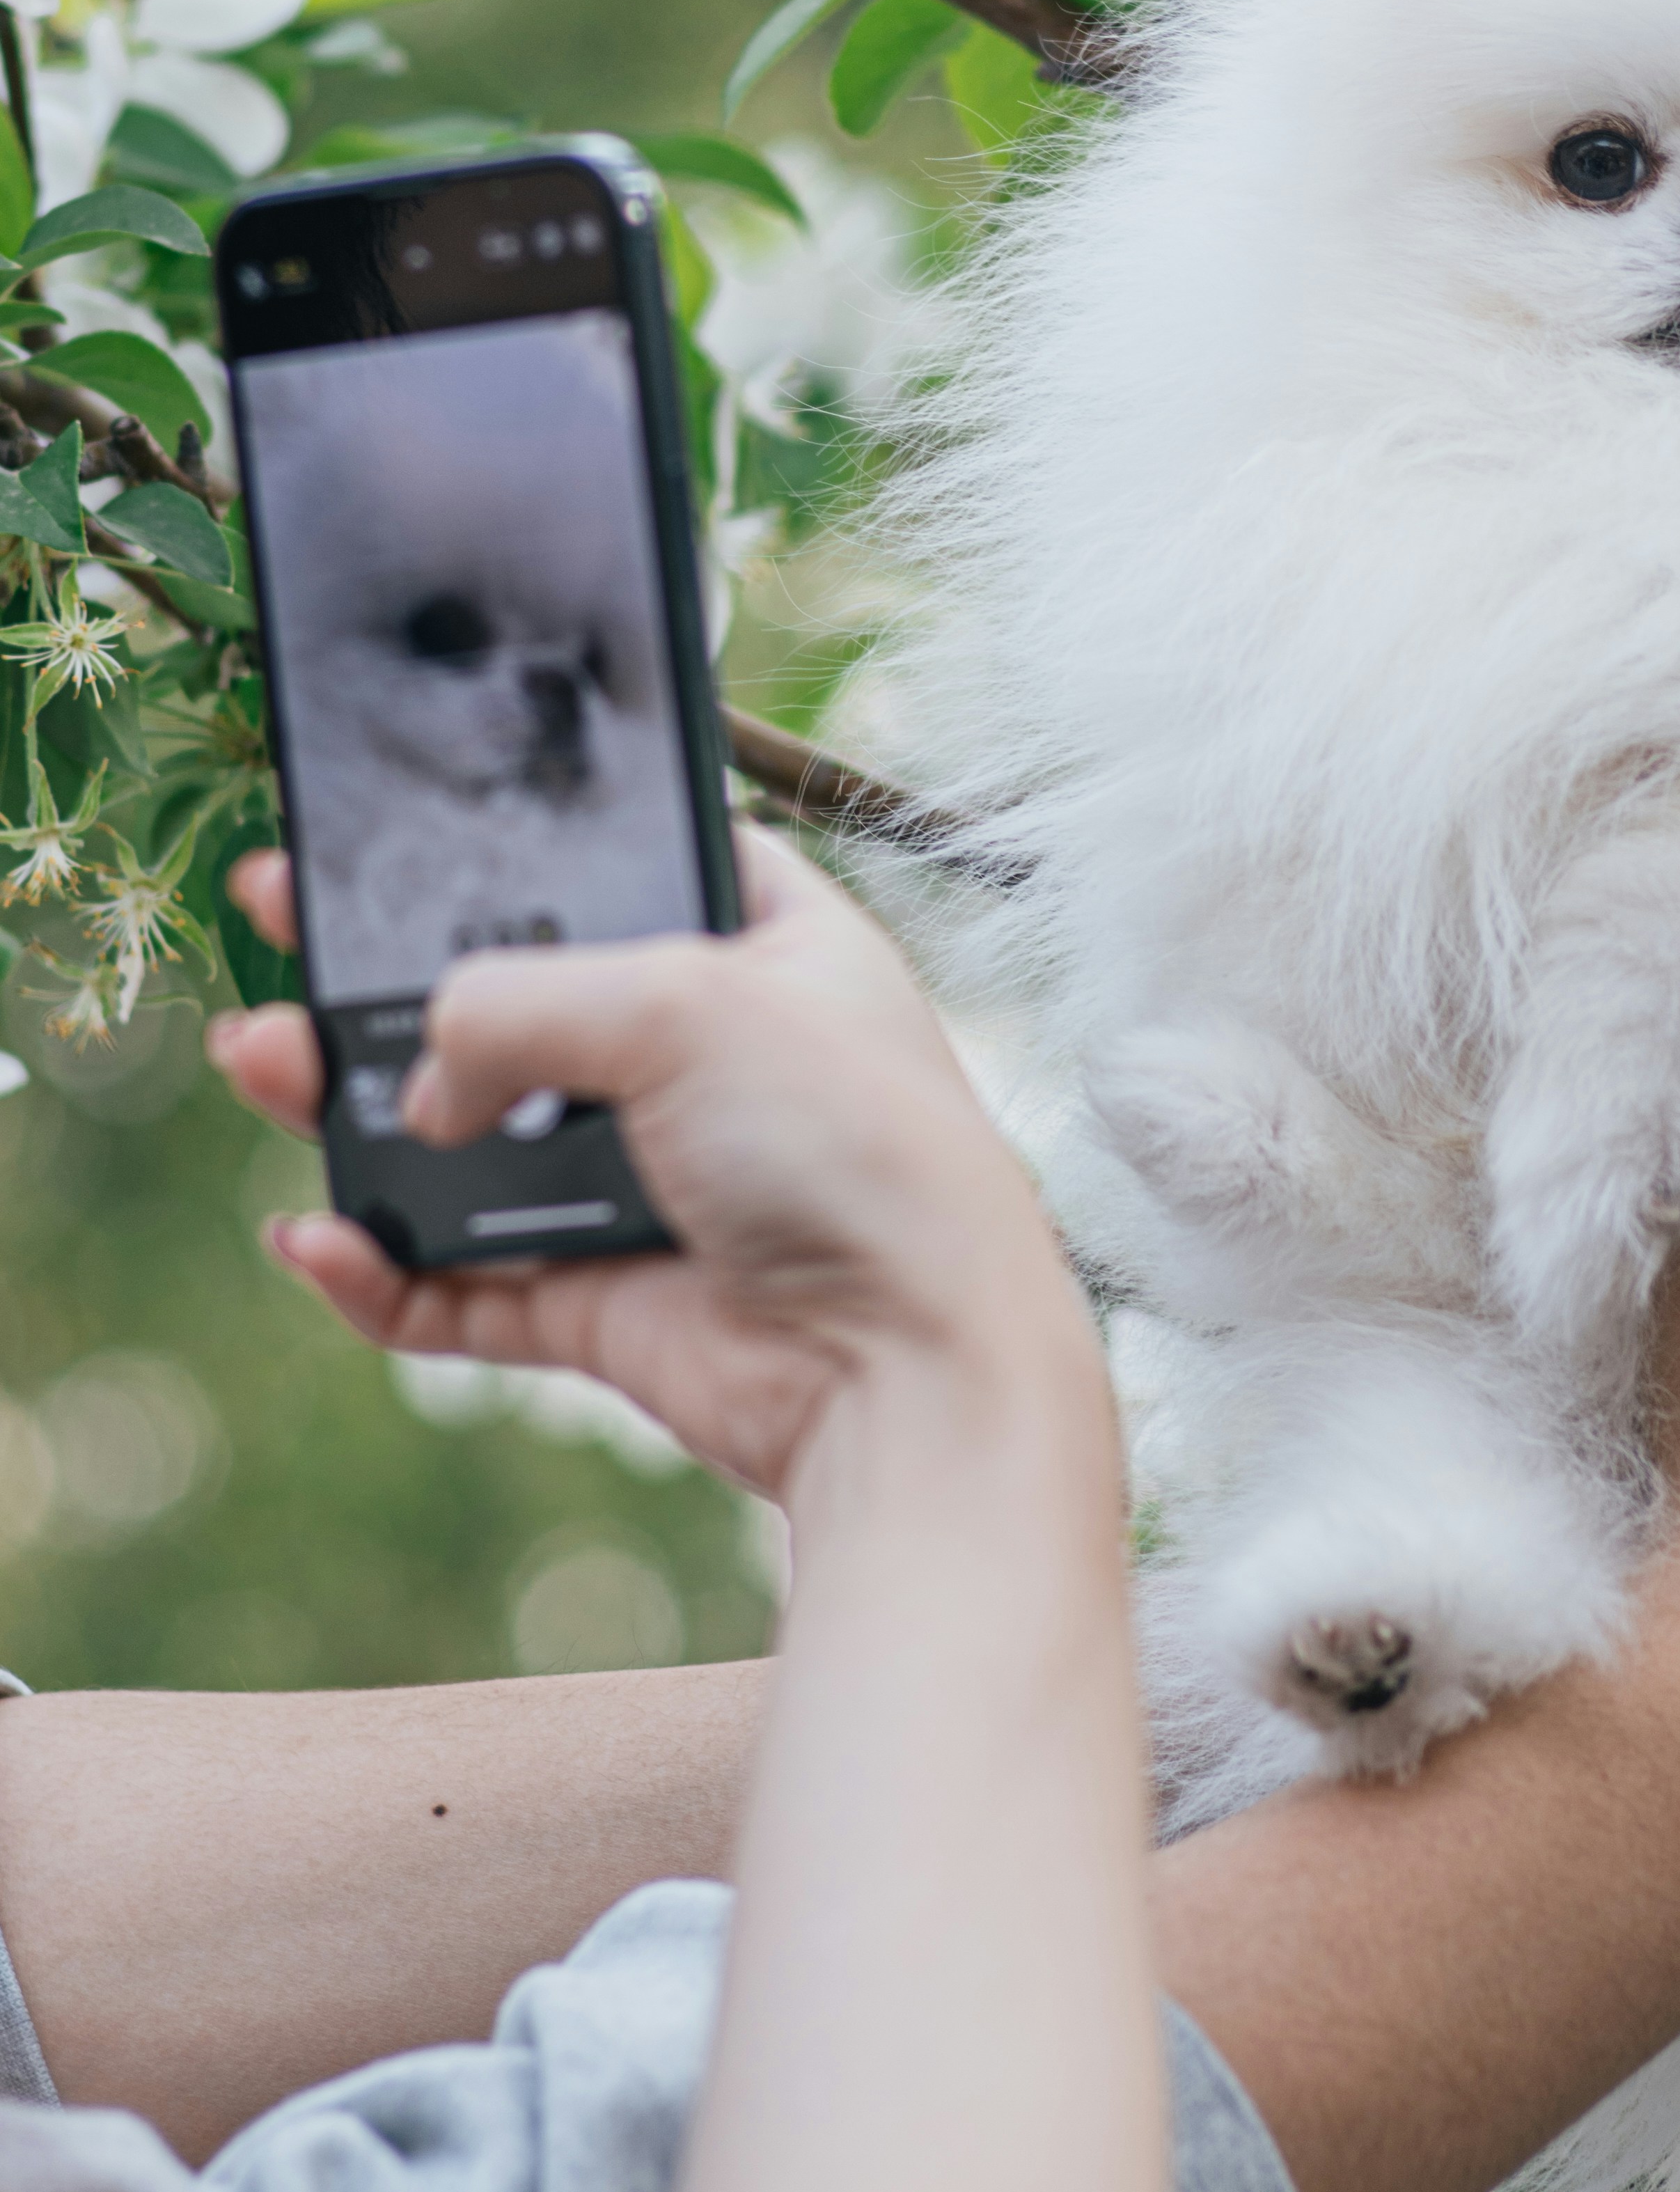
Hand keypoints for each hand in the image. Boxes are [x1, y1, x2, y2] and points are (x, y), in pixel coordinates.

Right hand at [209, 831, 1100, 1506]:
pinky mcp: (615, 1305)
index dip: (522, 847)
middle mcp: (713, 1064)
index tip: (400, 826)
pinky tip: (318, 1236)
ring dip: (357, 1112)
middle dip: (391, 980)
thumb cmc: (854, 1151)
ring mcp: (659, 1188)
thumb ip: (516, 1002)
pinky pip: (465, 1285)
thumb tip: (422, 1083)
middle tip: (282, 925)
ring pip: (470, 1144)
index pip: (632, 870)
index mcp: (768, 952)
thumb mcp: (682, 1001)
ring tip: (257, 1061)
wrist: (911, 1365)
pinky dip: (383, 1270)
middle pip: (518, 1005)